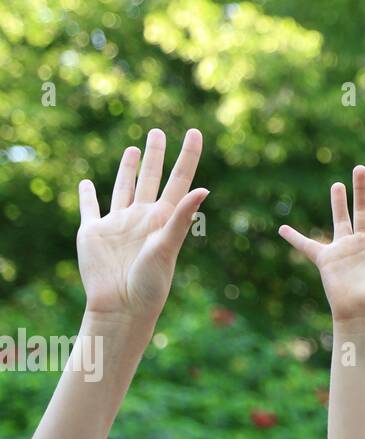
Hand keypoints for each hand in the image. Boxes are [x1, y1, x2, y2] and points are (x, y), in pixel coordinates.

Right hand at [77, 128, 208, 327]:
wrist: (121, 306)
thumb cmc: (151, 282)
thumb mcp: (169, 247)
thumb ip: (182, 217)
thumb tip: (204, 189)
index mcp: (165, 217)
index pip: (179, 178)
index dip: (187, 155)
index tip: (194, 131)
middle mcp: (143, 216)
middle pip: (151, 177)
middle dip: (155, 154)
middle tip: (157, 131)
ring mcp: (118, 223)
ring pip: (123, 188)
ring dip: (127, 168)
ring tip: (133, 148)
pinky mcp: (93, 233)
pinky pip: (90, 209)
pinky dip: (86, 195)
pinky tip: (86, 183)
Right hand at [279, 165, 364, 322]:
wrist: (362, 316)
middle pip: (364, 210)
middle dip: (362, 189)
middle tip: (361, 168)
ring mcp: (345, 250)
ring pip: (340, 220)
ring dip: (337, 202)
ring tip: (337, 184)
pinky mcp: (327, 259)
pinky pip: (307, 245)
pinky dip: (294, 238)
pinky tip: (282, 228)